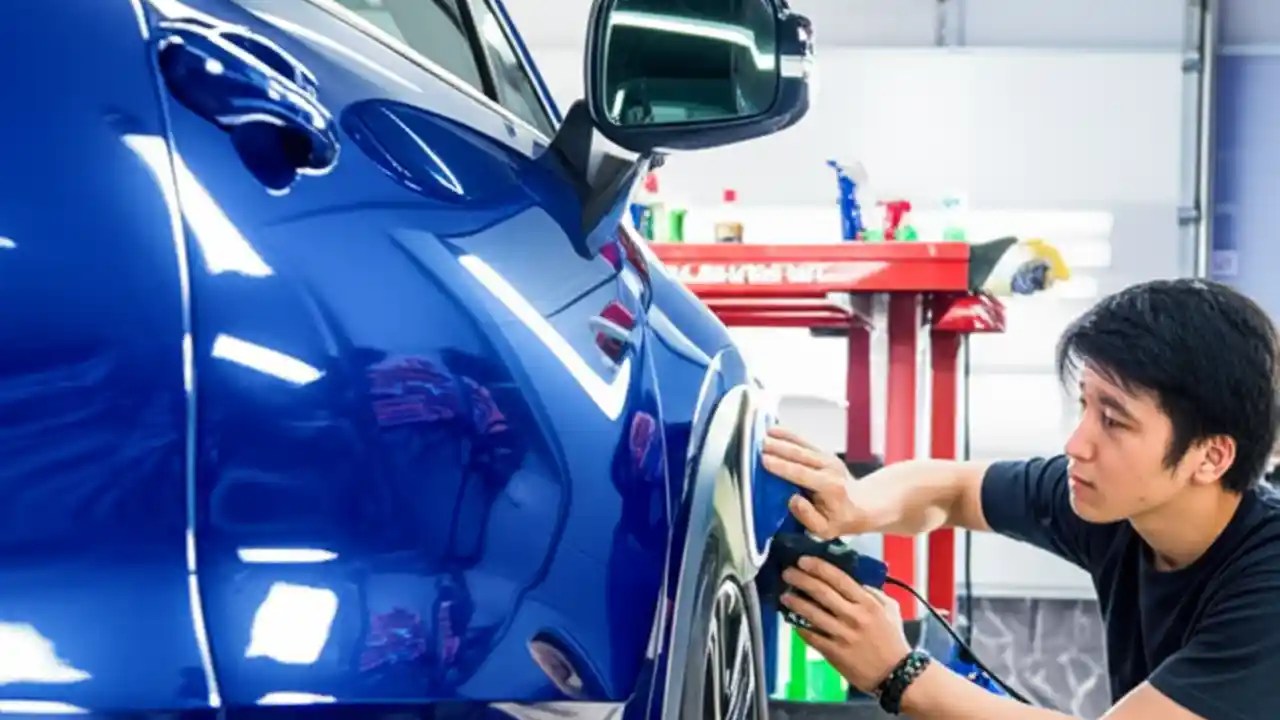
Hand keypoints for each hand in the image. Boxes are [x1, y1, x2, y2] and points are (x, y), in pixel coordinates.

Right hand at [761, 427, 868, 538]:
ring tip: (763, 435)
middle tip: (759, 444)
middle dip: (779, 448)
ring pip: (802, 445)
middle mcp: (830, 468)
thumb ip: (808, 517)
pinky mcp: (825, 453)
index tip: (764, 460)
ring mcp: (829, 458)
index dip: (782, 467)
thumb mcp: (826, 529)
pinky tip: (775, 430)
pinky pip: (805, 442)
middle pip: (801, 455)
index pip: (802, 474)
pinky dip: (789, 435)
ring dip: (782, 438)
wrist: (862, 504)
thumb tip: (793, 499)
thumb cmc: (840, 519)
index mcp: (830, 487)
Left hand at [780, 556, 911, 693]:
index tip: (803, 561)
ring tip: (784, 596)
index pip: (839, 578)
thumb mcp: (890, 609)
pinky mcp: (834, 652)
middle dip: (801, 580)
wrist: (896, 674)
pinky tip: (792, 620)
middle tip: (788, 573)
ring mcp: (842, 635)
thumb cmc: (892, 639)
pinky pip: (811, 636)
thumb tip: (854, 580)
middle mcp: (853, 617)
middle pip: (821, 592)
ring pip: (812, 614)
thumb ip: (872, 592)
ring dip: (795, 602)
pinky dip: (800, 627)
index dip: (818, 567)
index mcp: (868, 603)